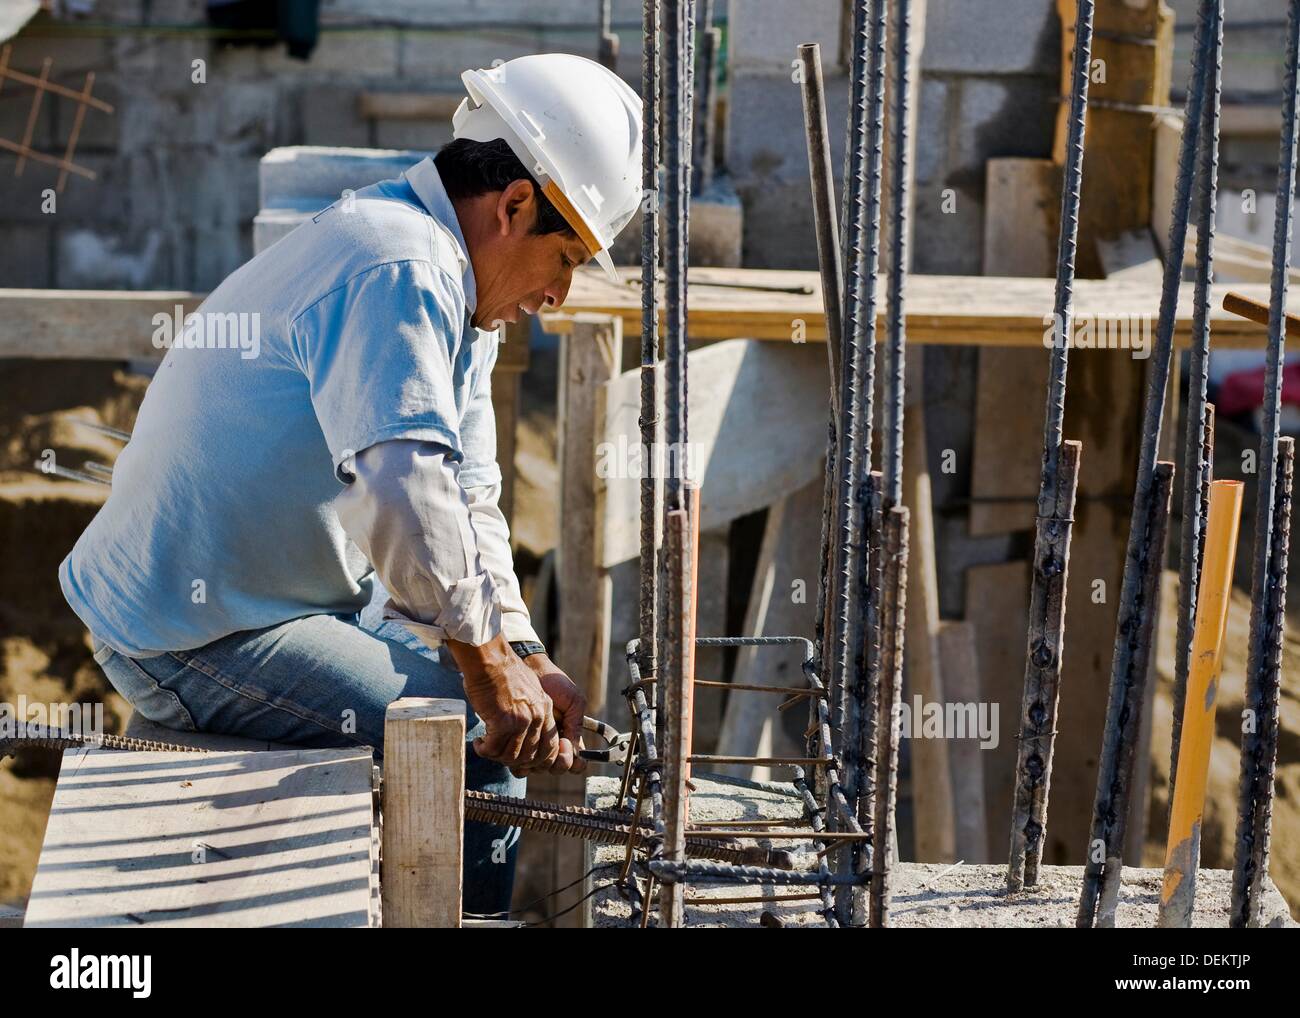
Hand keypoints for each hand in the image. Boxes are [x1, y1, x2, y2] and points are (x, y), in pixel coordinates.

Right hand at [448, 633, 559, 775]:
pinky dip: (485, 750)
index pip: (551, 747)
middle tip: (499, 752)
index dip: (538, 760)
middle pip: (533, 757)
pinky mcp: (503, 723)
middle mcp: (537, 716)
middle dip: (514, 760)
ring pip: (512, 757)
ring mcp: (522, 721)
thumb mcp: (528, 690)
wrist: (489, 658)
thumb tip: (526, 731)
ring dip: (497, 756)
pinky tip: (479, 743)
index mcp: (545, 708)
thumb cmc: (502, 672)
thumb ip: (532, 710)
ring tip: (486, 747)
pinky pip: (494, 750)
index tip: (522, 758)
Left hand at [520, 654, 587, 774]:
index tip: (565, 745)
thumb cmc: (555, 683)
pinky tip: (518, 744)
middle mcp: (550, 744)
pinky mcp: (515, 742)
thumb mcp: (573, 701)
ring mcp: (532, 744)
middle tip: (551, 741)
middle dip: (555, 762)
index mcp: (568, 737)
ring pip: (535, 770)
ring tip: (532, 743)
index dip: (572, 762)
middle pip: (554, 769)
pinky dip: (518, 761)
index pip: (575, 763)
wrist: (529, 669)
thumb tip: (577, 752)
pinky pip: (517, 764)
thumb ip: (576, 725)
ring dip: (536, 763)